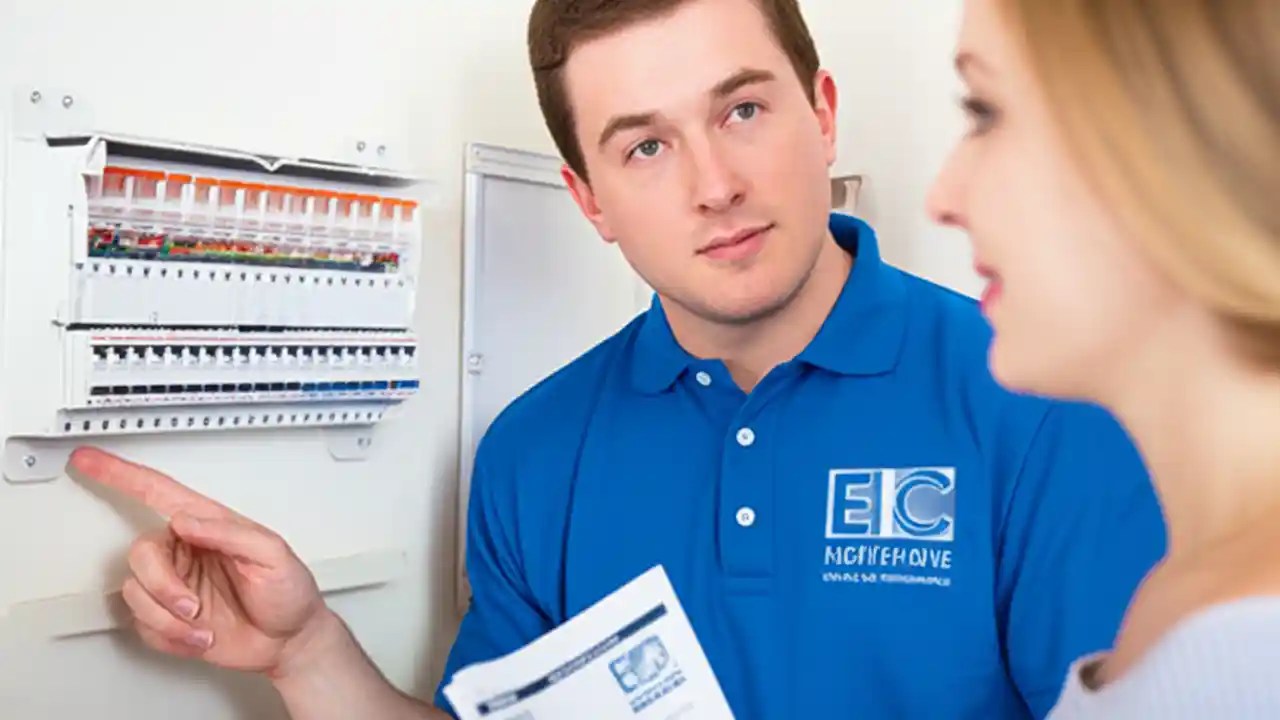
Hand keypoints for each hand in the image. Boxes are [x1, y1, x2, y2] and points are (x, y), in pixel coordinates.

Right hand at [70, 446, 328, 676]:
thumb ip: (231, 533)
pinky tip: (200, 635)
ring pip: (135, 592)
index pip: (157, 492)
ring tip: (203, 625)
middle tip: (193, 607)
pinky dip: (171, 637)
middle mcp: (184, 551)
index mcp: (208, 525)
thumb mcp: (273, 554)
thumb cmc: (289, 592)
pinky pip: (142, 624)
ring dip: (169, 619)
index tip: (88, 459)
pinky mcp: (166, 616)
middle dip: (163, 587)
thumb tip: (187, 521)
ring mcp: (174, 584)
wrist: (288, 641)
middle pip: (140, 553)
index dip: (120, 474)